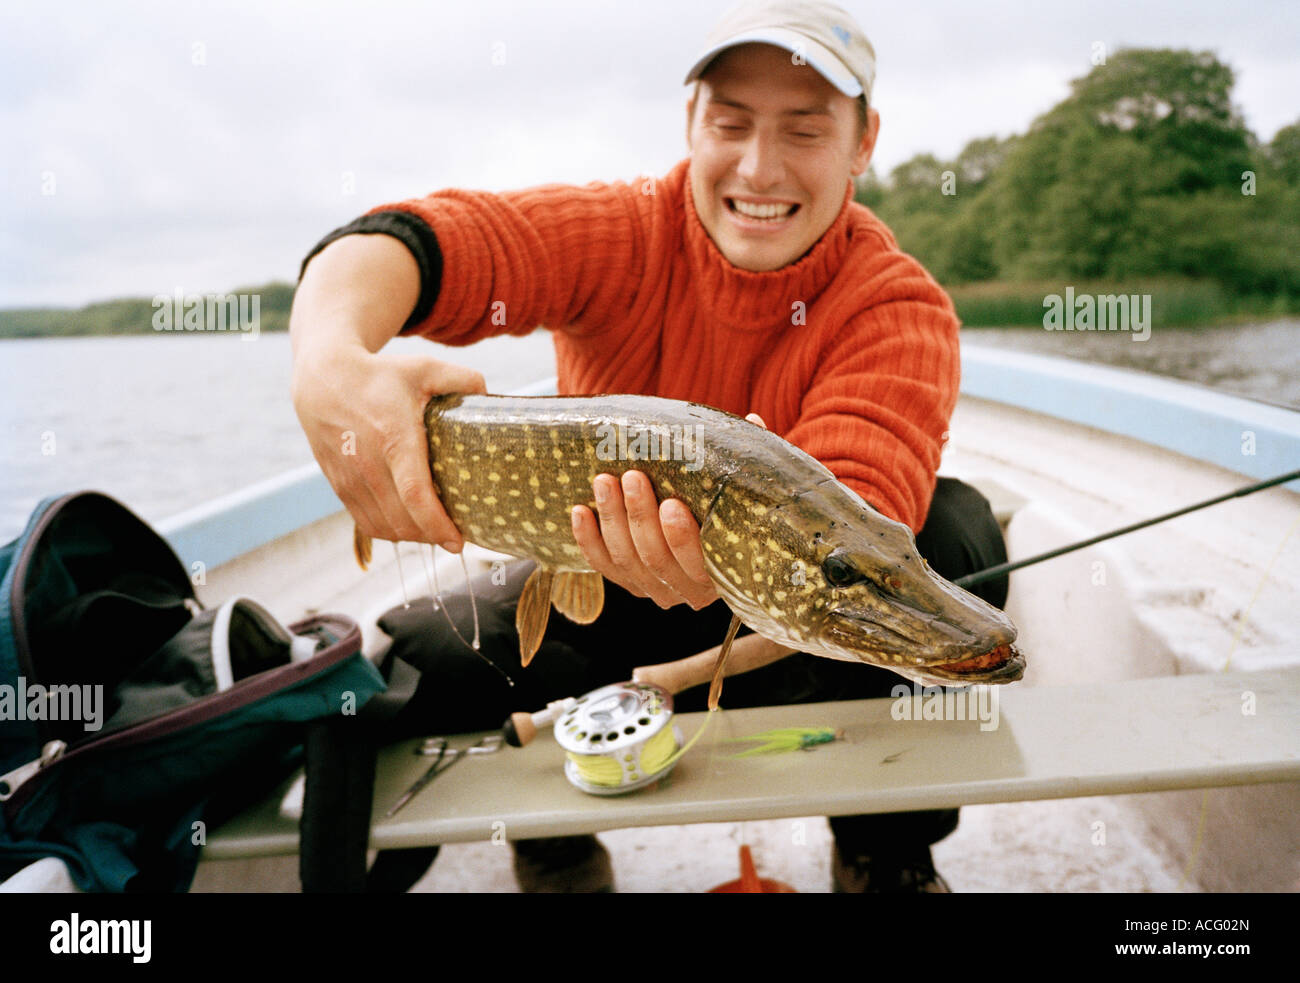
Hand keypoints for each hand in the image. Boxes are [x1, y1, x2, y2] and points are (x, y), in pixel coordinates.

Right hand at [290, 343, 485, 548]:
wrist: (323, 382)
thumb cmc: (380, 377)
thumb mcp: (424, 369)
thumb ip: (462, 379)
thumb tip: (489, 395)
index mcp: (394, 438)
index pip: (415, 495)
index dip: (437, 525)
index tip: (459, 542)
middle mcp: (368, 465)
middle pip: (403, 521)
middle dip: (433, 536)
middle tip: (458, 534)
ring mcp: (350, 479)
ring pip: (385, 528)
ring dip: (414, 537)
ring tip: (436, 532)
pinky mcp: (340, 487)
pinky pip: (368, 524)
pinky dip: (391, 533)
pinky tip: (410, 527)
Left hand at [569, 412, 767, 610]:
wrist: (715, 530)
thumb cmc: (733, 503)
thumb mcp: (746, 484)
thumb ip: (749, 459)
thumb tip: (752, 421)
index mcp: (725, 572)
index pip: (700, 565)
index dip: (682, 539)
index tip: (671, 503)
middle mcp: (691, 591)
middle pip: (656, 561)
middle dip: (640, 518)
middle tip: (632, 477)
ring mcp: (657, 589)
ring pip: (627, 561)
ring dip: (613, 520)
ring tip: (603, 482)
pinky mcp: (631, 583)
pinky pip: (605, 566)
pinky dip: (589, 540)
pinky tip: (579, 511)